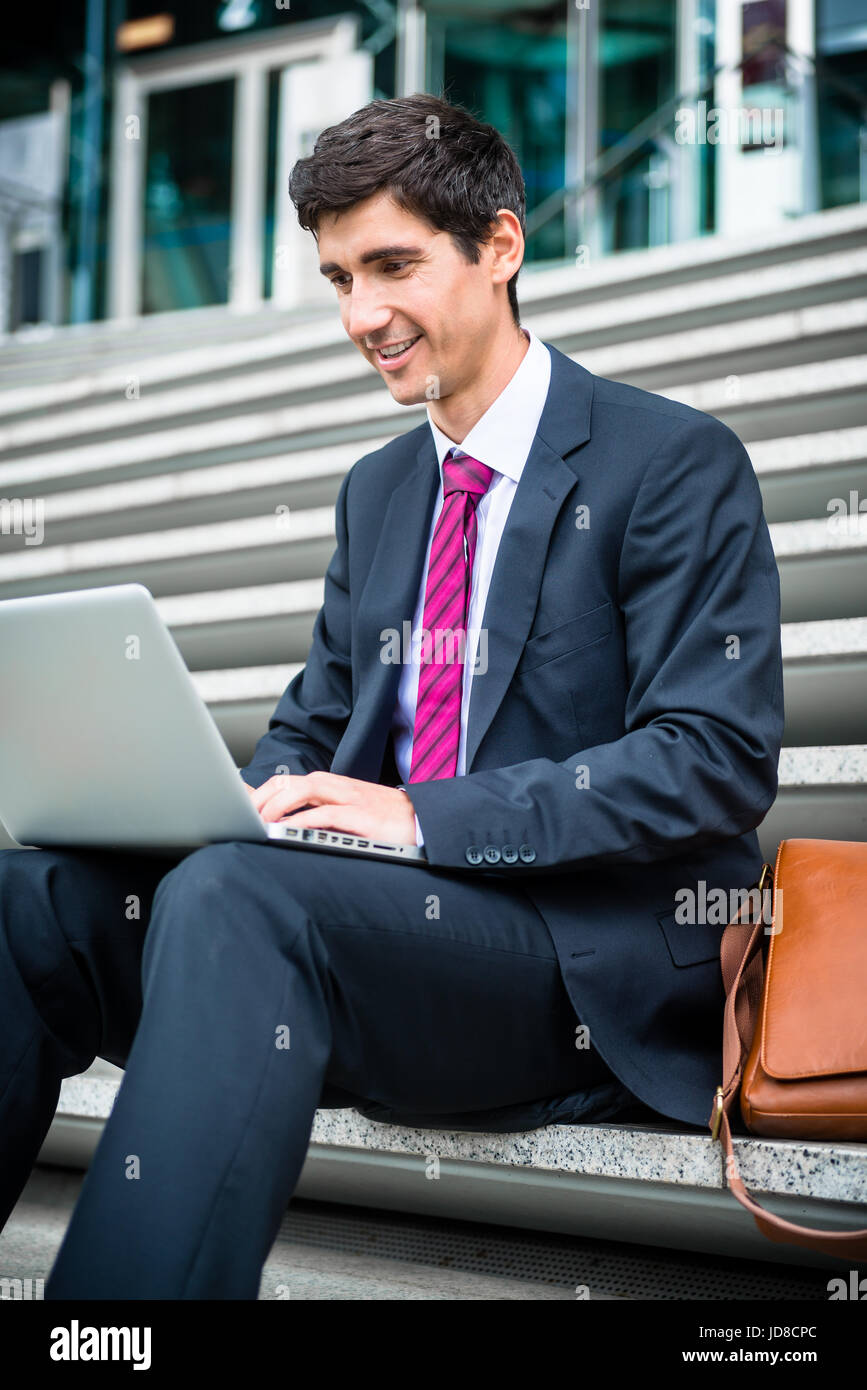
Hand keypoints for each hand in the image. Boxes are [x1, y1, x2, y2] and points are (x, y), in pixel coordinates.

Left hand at [245, 772, 416, 844]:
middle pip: (290, 782)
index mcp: (331, 785)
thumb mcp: (347, 813)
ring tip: (261, 822)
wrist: (425, 820)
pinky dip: (306, 820)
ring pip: (306, 790)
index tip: (239, 807)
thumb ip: (319, 813)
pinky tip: (291, 830)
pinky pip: (328, 814)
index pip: (288, 781)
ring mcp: (351, 798)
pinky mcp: (363, 815)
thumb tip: (285, 824)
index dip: (261, 792)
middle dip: (263, 798)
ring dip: (279, 806)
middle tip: (243, 818)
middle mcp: (337, 786)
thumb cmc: (385, 820)